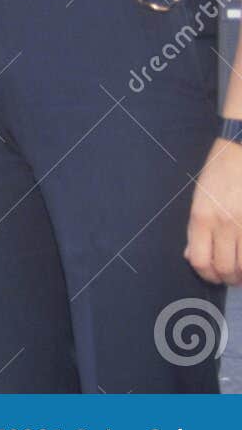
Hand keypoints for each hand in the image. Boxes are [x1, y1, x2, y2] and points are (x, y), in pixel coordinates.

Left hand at [187, 138, 241, 284]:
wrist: (240, 151)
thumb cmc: (219, 173)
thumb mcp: (199, 198)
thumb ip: (195, 230)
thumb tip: (192, 256)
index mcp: (202, 218)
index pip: (200, 261)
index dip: (207, 275)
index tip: (213, 276)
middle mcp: (224, 224)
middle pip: (225, 268)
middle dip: (228, 279)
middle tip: (231, 277)